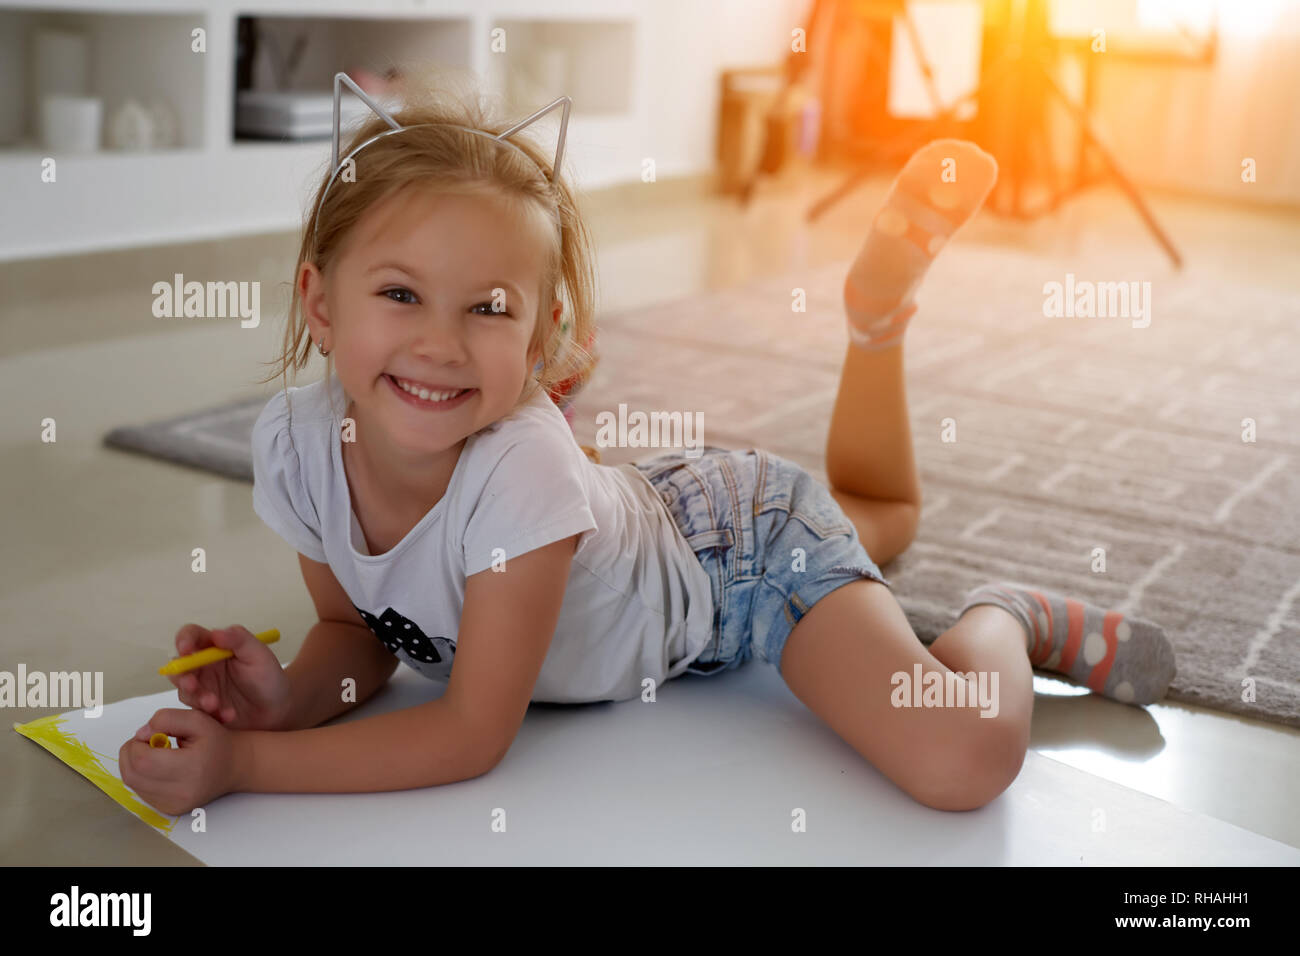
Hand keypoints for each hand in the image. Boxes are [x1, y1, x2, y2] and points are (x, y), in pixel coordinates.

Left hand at [119, 708, 245, 815]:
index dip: (137, 743)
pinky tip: (157, 767)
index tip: (150, 733)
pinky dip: (141, 776)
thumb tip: (140, 734)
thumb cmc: (217, 741)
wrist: (234, 766)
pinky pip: (140, 791)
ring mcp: (174, 805)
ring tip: (152, 753)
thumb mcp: (197, 719)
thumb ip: (166, 719)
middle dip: (130, 753)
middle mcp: (181, 793)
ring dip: (133, 764)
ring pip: (132, 783)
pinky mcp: (168, 810)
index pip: (142, 760)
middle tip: (146, 741)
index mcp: (191, 769)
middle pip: (131, 774)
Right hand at [168, 623, 291, 730]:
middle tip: (193, 685)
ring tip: (215, 704)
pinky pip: (198, 712)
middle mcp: (203, 667)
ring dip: (198, 698)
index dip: (184, 640)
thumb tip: (216, 633)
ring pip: (185, 692)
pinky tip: (229, 715)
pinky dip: (211, 714)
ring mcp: (202, 689)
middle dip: (183, 676)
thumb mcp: (259, 654)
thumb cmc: (268, 677)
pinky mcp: (203, 710)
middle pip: (180, 667)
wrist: (277, 710)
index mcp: (214, 647)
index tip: (186, 650)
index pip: (191, 636)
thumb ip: (239, 640)